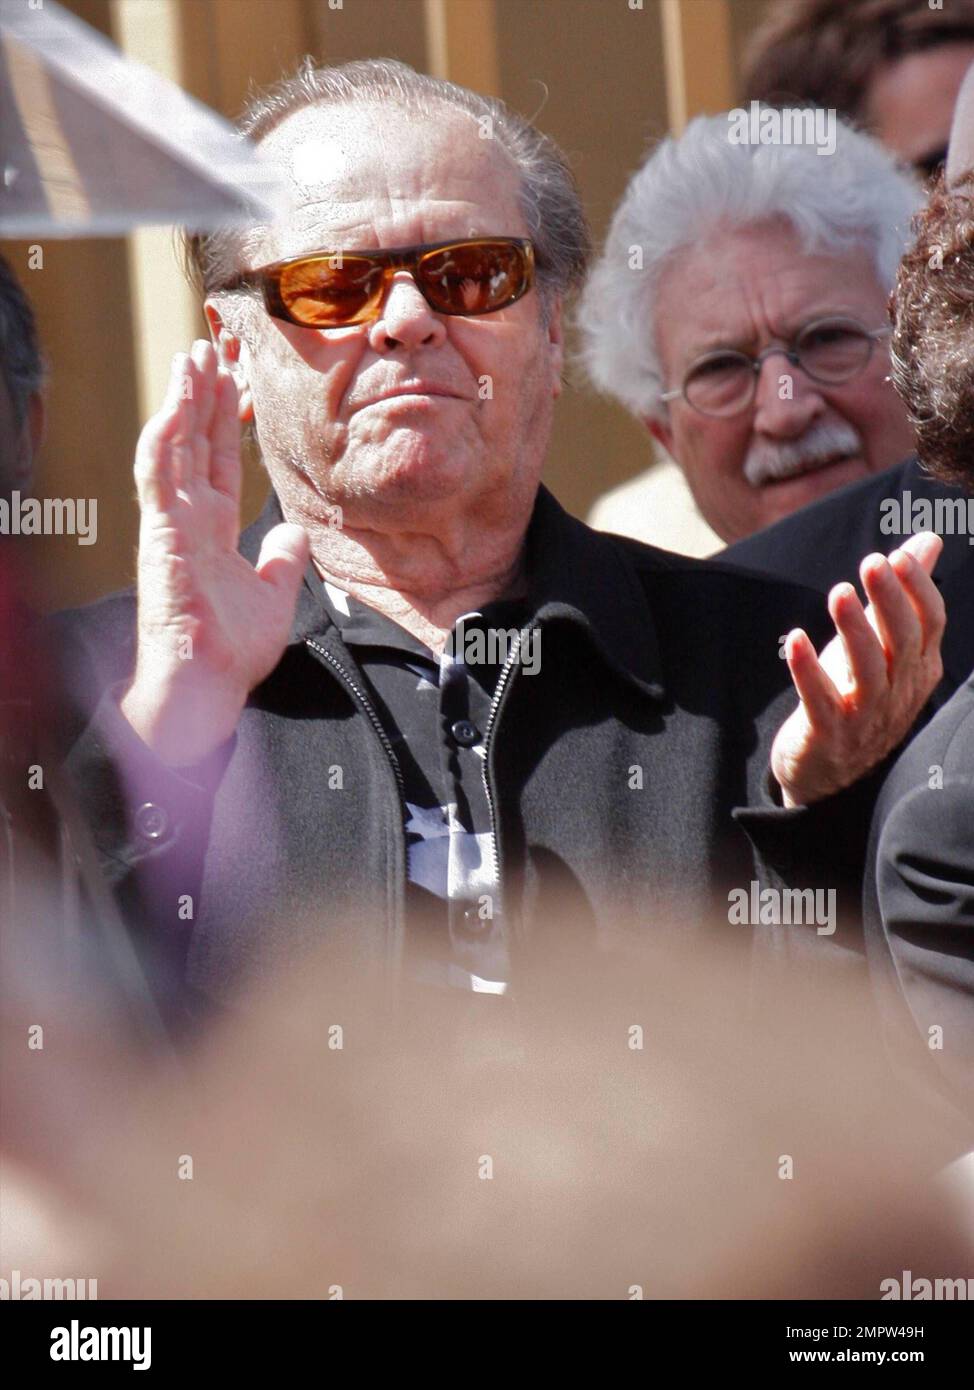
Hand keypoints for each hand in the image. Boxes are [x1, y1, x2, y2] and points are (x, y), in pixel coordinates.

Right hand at [121, 340, 307, 764]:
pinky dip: (163, 436)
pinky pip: (157, 475)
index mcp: (213, 530)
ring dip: (180, 401)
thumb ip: (284, 559)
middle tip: (207, 348)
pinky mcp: (161, 534)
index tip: (229, 381)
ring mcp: (171, 524)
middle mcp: (188, 520)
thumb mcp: (275, 594)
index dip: (221, 421)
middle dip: (201, 396)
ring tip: (190, 358)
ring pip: (172, 446)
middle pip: (194, 443)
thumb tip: (296, 532)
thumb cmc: (232, 649)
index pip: (216, 461)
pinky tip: (174, 403)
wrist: (209, 684)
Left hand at [771, 532, 944, 807]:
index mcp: (917, 668)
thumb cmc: (857, 696)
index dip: (918, 591)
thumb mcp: (885, 645)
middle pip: (903, 643)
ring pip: (868, 671)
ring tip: (840, 593)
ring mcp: (865, 717)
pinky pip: (821, 701)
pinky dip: (808, 670)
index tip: (901, 556)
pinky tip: (796, 639)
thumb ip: (904, 595)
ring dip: (854, 630)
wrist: (828, 773)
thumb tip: (928, 542)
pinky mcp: (828, 734)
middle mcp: (898, 692)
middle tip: (872, 563)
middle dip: (890, 601)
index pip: (930, 625)